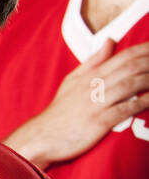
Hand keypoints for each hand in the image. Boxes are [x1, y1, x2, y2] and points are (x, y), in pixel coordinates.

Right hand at [6, 39, 148, 168]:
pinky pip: (125, 109)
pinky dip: (143, 102)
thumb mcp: (72, 81)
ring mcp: (97, 104)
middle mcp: (95, 86)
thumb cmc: (59, 112)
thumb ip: (93, 61)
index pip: (124, 56)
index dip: (146, 50)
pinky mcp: (99, 122)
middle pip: (131, 67)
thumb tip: (110, 41)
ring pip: (131, 85)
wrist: (41, 138)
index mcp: (91, 75)